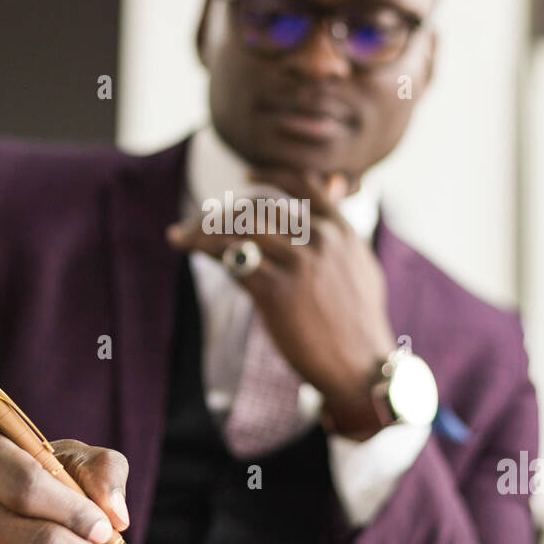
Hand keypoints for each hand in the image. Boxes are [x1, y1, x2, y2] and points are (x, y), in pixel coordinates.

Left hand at [166, 167, 394, 432]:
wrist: (360, 367)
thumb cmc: (360, 321)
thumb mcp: (360, 263)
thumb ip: (341, 223)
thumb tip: (336, 182)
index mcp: (341, 231)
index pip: (302, 184)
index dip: (270, 175)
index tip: (246, 178)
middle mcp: (321, 240)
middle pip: (258, 209)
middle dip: (222, 214)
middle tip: (198, 224)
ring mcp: (299, 265)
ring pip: (240, 229)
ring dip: (203, 229)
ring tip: (183, 236)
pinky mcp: (277, 292)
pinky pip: (231, 258)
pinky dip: (204, 248)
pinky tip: (187, 247)